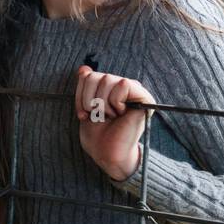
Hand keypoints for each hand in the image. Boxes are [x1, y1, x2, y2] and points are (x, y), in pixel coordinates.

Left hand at [74, 65, 154, 180]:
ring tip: (109, 117)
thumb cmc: (99, 135)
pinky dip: (115, 102)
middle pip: (95, 76)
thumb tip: (84, 68)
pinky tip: (120, 114)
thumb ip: (85, 88)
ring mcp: (133, 90)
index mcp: (108, 89)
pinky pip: (122, 85)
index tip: (84, 114)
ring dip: (102, 104)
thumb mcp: (85, 108)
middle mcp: (122, 86)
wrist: (109, 154)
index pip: (87, 75)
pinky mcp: (143, 96)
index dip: (80, 95)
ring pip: (107, 80)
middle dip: (89, 101)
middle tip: (98, 117)